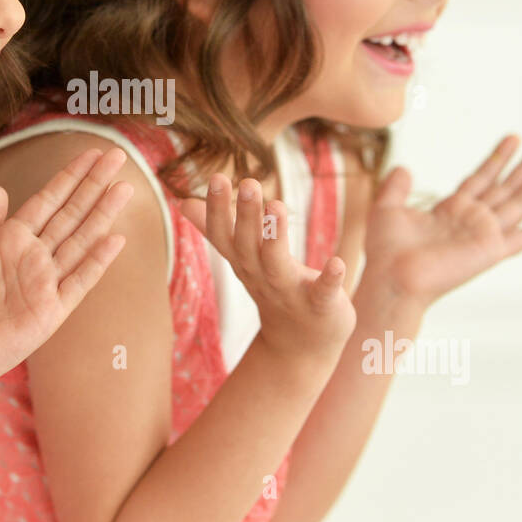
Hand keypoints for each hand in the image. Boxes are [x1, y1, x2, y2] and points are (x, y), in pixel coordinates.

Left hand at [0, 147, 133, 393]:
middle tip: (119, 155)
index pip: (49, 199)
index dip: (71, 174)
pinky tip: (117, 240)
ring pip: (81, 241)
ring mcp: (48, 283)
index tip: (92, 149)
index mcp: (15, 239)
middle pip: (72, 214)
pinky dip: (97, 262)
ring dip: (103, 214)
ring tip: (125, 188)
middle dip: (95, 184)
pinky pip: (78, 282)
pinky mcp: (51, 311)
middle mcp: (36, 256)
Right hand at [180, 175, 354, 367]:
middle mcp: (260, 276)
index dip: (218, 209)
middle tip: (248, 182)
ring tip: (277, 205)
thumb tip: (182, 203)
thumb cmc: (272, 289)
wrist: (301, 344)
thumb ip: (215, 229)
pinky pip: (323, 292)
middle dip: (247, 215)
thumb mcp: (242, 259)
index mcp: (243, 261)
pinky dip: (330, 279)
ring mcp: (289, 292)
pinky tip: (338, 262)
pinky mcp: (320, 305)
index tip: (217, 178)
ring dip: (276, 237)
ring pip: (277, 264)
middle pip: (248, 245)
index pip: (223, 235)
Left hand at [362, 135, 521, 309]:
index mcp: (451, 211)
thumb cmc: (386, 251)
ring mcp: (484, 236)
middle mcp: (472, 221)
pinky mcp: (491, 251)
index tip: (513, 138)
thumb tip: (403, 168)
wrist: (393, 277)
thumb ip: (396, 187)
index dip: (497, 159)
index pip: (480, 179)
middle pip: (505, 187)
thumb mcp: (387, 208)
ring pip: (518, 204)